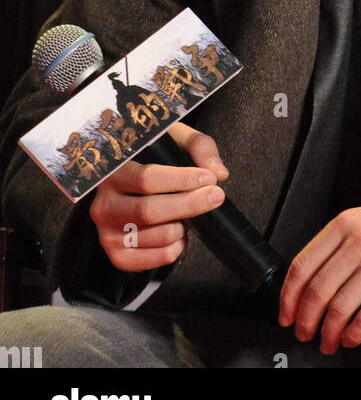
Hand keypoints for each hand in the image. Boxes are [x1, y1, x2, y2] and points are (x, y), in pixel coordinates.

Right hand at [88, 122, 229, 272]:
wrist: (131, 177)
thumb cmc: (154, 155)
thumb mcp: (174, 139)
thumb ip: (198, 147)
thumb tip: (218, 173)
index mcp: (113, 171)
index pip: (147, 179)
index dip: (182, 181)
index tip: (208, 179)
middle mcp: (103, 203)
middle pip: (149, 211)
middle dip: (189, 205)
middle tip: (215, 196)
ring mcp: (106, 232)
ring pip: (154, 236)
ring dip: (182, 227)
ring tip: (189, 215)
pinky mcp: (116, 254)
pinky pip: (149, 261)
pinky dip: (172, 250)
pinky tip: (179, 234)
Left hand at [279, 188, 360, 353]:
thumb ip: (344, 240)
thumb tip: (315, 275)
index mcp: (348, 222)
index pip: (303, 263)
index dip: (288, 295)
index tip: (286, 312)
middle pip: (317, 290)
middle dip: (305, 319)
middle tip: (303, 332)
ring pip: (339, 307)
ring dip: (327, 332)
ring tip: (326, 341)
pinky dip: (353, 334)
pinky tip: (351, 338)